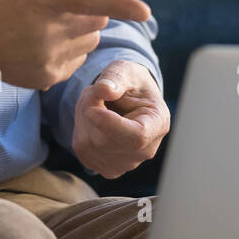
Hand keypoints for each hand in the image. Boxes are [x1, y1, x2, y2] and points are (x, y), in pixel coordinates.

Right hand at [0, 0, 151, 104]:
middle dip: (90, 11)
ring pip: (91, 41)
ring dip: (81, 32)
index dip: (121, 5)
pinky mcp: (49, 77)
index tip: (145, 11)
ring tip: (49, 28)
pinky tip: (42, 46)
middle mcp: (49, 30)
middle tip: (62, 8)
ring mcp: (49, 57)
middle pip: (97, 19)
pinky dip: (70, 52)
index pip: (89, 0)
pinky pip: (78, 61)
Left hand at [72, 59, 168, 178]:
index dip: (109, 124)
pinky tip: (92, 118)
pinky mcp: (108, 168)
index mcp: (158, 123)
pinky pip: (82, 150)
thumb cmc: (130, 82)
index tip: (91, 108)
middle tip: (94, 90)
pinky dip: (80, 130)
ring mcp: (127, 164)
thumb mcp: (125, 70)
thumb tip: (104, 89)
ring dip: (82, 119)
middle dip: (90, 111)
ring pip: (89, 145)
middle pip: (105, 141)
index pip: (135, 136)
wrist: (129, 98)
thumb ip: (116, 77)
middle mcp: (146, 150)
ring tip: (95, 102)